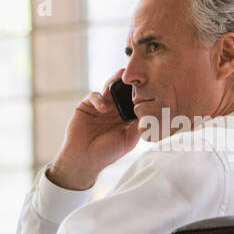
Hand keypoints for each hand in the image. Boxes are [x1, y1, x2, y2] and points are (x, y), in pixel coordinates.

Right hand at [52, 67, 141, 188]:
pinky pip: (94, 96)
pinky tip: (103, 109)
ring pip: (109, 88)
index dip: (141, 92)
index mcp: (125, 117)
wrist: (83, 159)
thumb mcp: (128, 141)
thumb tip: (150, 112)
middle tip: (136, 74)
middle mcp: (113, 110)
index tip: (149, 85)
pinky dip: (99, 99)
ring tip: (121, 76)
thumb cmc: (106, 153)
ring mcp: (100, 107)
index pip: (135, 100)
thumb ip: (138, 126)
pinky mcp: (86, 106)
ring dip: (115, 81)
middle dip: (129, 82)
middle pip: (123, 91)